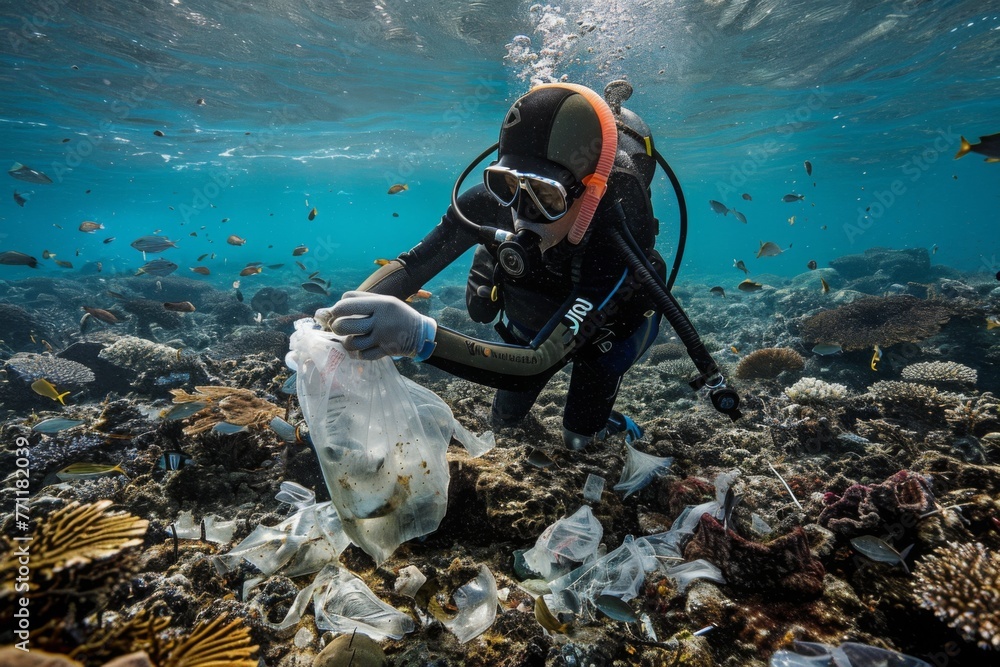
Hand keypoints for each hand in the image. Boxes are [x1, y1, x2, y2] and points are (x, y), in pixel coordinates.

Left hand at [318, 291, 436, 359]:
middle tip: (337, 327)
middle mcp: (380, 321)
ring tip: (350, 338)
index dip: (335, 310)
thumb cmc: (397, 313)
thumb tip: (335, 305)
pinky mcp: (385, 352)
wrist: (420, 333)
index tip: (334, 313)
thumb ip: (360, 299)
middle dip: (336, 327)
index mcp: (379, 304)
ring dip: (347, 342)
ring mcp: (382, 338)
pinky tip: (362, 348)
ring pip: (351, 343)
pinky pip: (363, 355)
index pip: (346, 306)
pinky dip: (359, 353)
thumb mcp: (383, 300)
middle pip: (344, 326)